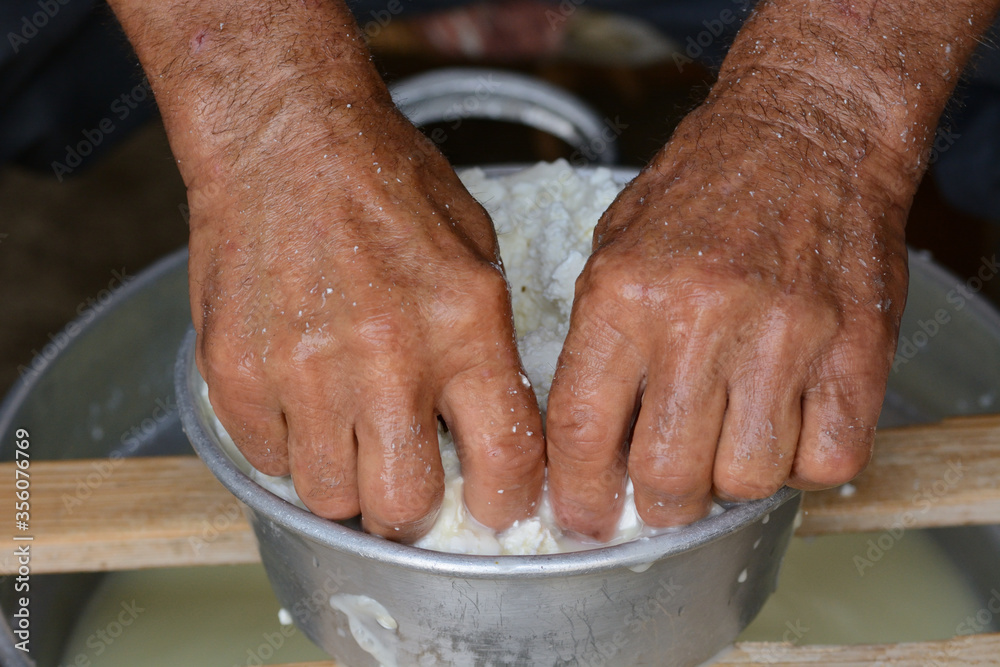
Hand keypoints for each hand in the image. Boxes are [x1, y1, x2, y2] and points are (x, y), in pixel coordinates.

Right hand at [187, 100, 544, 540]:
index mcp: (464, 325)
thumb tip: (491, 422)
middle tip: (403, 480)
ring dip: (342, 477)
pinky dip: (285, 443)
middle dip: (408, 510)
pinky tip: (296, 394)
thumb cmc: (383, 183)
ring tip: (343, 427)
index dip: (503, 502)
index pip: (505, 461)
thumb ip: (485, 343)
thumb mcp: (473, 249)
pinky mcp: (237, 372)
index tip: (491, 503)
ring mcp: (305, 371)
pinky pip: (266, 459)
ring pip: (328, 496)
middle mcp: (388, 359)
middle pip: (403, 507)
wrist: (283, 135)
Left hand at [546, 94, 908, 539]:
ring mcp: (783, 335)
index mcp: (623, 293)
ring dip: (732, 481)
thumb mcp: (615, 246)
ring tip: (728, 442)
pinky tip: (787, 426)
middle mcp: (699, 319)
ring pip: (748, 479)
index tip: (585, 517)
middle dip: (659, 504)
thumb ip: (600, 341)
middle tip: (663, 492)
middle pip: (666, 475)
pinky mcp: (855, 349)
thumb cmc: (705, 190)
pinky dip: (804, 464)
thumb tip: (587, 438)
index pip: (581, 430)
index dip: (579, 496)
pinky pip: (828, 459)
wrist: (809, 134)